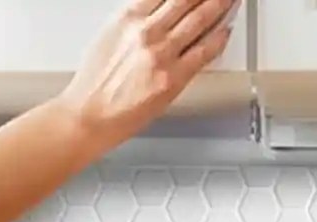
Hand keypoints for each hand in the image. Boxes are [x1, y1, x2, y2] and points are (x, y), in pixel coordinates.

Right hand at [53, 0, 233, 148]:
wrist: (89, 115)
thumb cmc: (95, 82)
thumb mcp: (110, 35)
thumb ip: (136, 20)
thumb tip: (157, 11)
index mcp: (127, 17)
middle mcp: (146, 31)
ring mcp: (161, 54)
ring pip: (199, 20)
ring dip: (220, 4)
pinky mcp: (173, 78)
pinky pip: (204, 53)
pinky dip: (219, 39)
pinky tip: (227, 31)